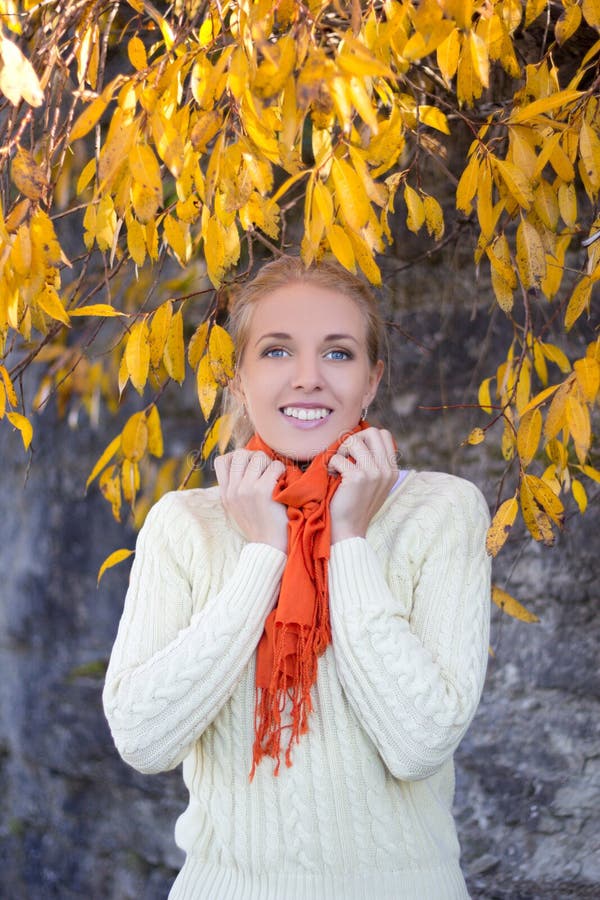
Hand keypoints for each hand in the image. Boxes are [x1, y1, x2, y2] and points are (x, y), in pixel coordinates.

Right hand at [214, 450, 287, 552]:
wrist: (269, 545)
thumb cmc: (259, 524)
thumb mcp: (238, 507)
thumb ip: (236, 487)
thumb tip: (245, 462)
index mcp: (225, 493)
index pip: (221, 461)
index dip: (236, 457)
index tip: (249, 466)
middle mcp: (233, 490)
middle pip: (241, 454)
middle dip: (255, 457)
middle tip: (265, 469)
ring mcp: (247, 489)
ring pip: (259, 457)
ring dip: (270, 464)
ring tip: (275, 477)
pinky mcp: (263, 491)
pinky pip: (275, 466)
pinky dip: (282, 471)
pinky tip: (282, 483)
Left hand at [328, 427, 397, 543]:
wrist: (349, 529)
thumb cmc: (355, 505)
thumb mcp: (373, 483)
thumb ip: (374, 463)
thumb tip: (360, 439)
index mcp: (392, 470)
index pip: (383, 435)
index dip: (365, 438)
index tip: (354, 452)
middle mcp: (386, 470)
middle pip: (372, 432)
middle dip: (354, 439)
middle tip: (345, 455)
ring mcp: (374, 473)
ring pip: (354, 440)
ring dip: (341, 450)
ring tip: (337, 465)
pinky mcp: (358, 478)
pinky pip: (339, 457)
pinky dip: (331, 464)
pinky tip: (332, 475)